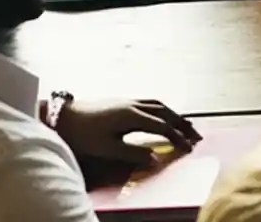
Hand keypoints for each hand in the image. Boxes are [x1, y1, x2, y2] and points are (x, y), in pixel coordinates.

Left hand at [55, 99, 201, 166]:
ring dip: (175, 114)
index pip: (162, 126)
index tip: (189, 148)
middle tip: (197, 135)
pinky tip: (163, 116)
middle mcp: (134, 105)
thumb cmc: (84, 134)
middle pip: (166, 112)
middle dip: (183, 123)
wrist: (63, 116)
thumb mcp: (107, 148)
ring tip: (186, 125)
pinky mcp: (123, 101)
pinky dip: (164, 110)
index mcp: (132, 116)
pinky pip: (151, 103)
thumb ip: (133, 154)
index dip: (177, 137)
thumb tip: (156, 159)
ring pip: (159, 105)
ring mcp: (129, 101)